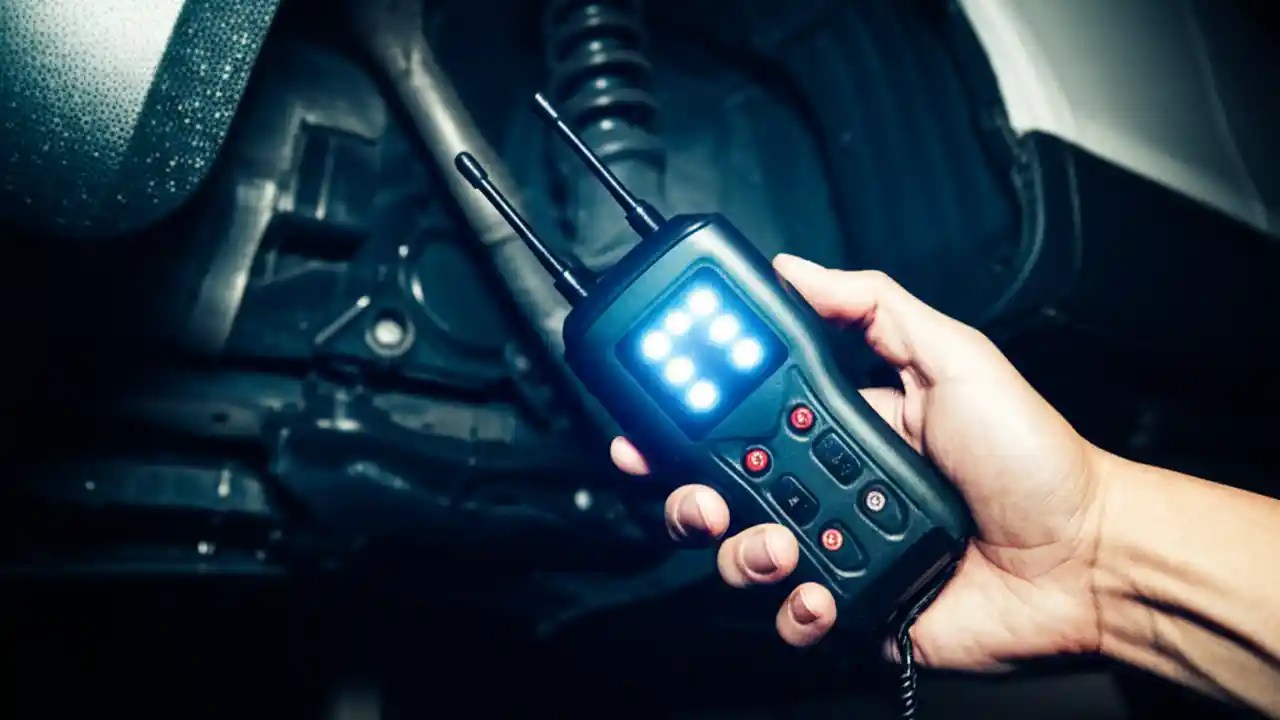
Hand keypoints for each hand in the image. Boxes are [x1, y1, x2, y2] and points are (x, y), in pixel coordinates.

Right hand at [610, 254, 1108, 669]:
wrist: (1085, 556)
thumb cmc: (1033, 456)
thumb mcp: (956, 356)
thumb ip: (875, 305)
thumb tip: (797, 267)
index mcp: (837, 426)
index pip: (739, 419)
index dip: (684, 423)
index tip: (647, 425)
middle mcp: (823, 490)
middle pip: (719, 492)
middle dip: (687, 494)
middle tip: (702, 493)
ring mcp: (833, 552)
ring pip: (740, 557)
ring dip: (743, 553)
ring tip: (782, 546)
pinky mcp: (851, 610)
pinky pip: (791, 619)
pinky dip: (794, 611)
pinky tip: (822, 594)